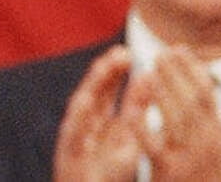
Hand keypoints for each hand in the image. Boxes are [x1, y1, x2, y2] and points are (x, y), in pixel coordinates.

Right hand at [54, 47, 148, 181]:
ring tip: (104, 66)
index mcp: (101, 122)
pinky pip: (75, 134)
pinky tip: (85, 99)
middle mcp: (84, 126)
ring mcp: (75, 139)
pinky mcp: (70, 155)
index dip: (116, 72)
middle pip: (94, 94)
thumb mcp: (127, 140)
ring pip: (82, 108)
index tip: (127, 51)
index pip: (107, 91)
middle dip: (106, 73)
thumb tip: (150, 77)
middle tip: (121, 52)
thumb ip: (134, 109)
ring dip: (93, 87)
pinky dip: (79, 115)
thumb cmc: (107, 173)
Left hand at [138, 49, 220, 181]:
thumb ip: (207, 125)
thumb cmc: (204, 180)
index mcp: (218, 137)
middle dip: (178, 74)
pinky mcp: (168, 170)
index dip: (193, 69)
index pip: (208, 95)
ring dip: (163, 90)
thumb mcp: (213, 152)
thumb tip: (204, 93)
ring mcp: (189, 157)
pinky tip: (131, 107)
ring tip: (149, 70)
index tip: (180, 49)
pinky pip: (152, 141)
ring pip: (177, 116)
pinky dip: (143, 121)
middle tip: (161, 53)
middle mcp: (208, 144)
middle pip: (194, 100)